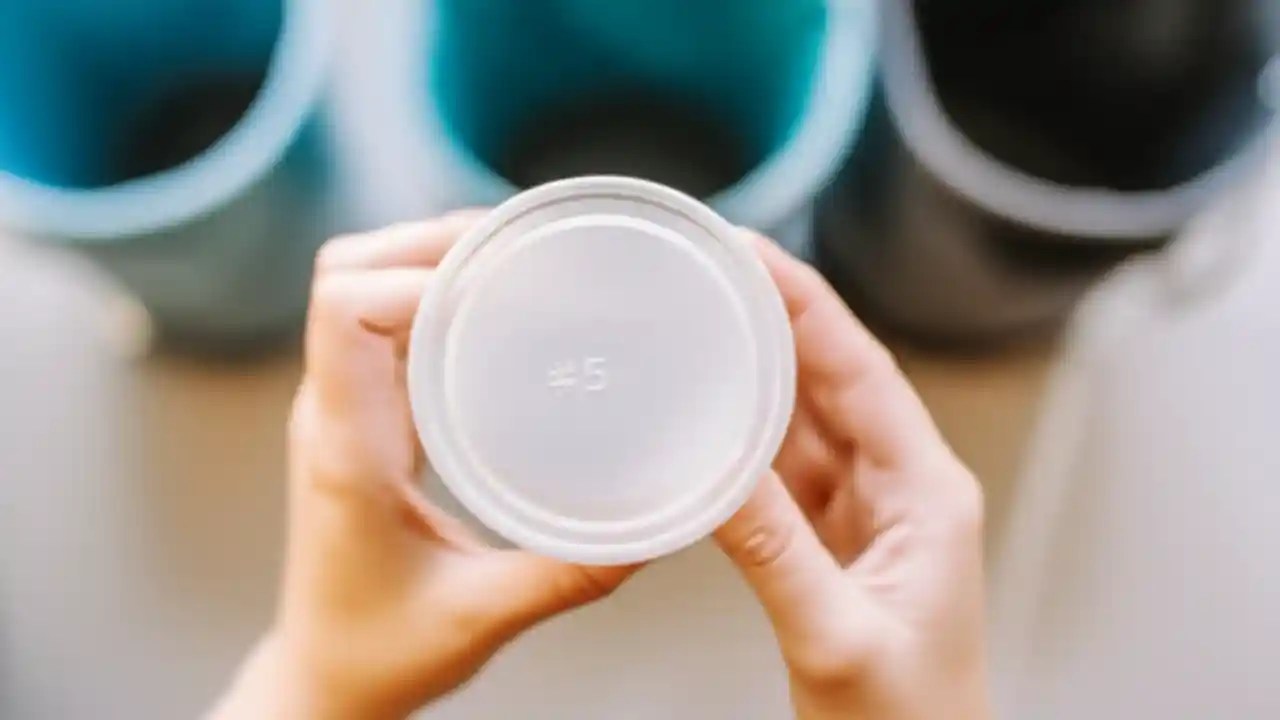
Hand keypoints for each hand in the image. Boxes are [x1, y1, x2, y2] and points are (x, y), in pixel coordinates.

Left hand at [210, 214, 636, 719]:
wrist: (326, 676)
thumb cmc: (380, 652)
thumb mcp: (481, 618)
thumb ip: (569, 571)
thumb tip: (659, 524)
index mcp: (347, 449)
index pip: (346, 309)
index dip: (420, 275)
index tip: (503, 280)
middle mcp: (334, 412)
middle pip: (350, 269)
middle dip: (434, 241)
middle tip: (526, 249)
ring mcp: (345, 409)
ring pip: (364, 284)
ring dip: (434, 258)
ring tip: (521, 262)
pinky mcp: (369, 416)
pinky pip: (391, 323)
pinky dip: (442, 296)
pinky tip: (504, 310)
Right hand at [715, 235, 989, 719]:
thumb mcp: (835, 636)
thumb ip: (772, 552)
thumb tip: (710, 471)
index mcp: (928, 494)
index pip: (864, 372)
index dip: (809, 304)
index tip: (755, 253)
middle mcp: (903, 488)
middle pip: (834, 380)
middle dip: (775, 319)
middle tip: (713, 268)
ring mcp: (868, 512)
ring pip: (806, 419)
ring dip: (757, 371)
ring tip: (702, 320)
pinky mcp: (834, 539)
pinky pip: (786, 467)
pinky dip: (745, 436)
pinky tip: (708, 412)